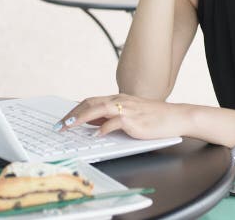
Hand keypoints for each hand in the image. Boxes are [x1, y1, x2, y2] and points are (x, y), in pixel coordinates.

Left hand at [54, 94, 187, 140]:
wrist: (175, 117)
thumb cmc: (154, 118)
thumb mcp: (130, 115)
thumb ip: (111, 118)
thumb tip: (91, 125)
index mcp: (118, 99)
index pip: (90, 101)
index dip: (74, 110)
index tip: (62, 120)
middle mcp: (120, 101)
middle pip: (89, 103)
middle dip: (71, 114)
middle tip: (59, 126)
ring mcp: (126, 109)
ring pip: (97, 109)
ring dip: (80, 118)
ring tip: (68, 127)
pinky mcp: (133, 119)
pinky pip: (113, 122)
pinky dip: (102, 129)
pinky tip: (95, 135)